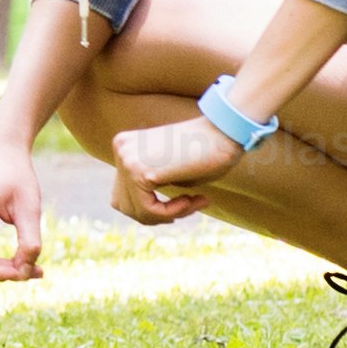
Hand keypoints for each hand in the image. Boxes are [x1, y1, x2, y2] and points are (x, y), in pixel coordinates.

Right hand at [0, 144, 45, 281]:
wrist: (0, 149)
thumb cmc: (17, 174)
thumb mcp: (30, 207)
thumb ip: (30, 240)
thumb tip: (25, 270)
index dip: (1, 272)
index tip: (29, 273)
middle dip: (6, 271)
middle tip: (38, 271)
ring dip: (0, 266)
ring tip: (32, 265)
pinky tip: (15, 256)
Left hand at [106, 117, 237, 220]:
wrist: (225, 132)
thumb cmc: (208, 152)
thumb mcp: (172, 170)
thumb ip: (153, 184)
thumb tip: (141, 214)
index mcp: (126, 146)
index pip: (124, 193)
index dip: (151, 206)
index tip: (183, 202)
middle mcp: (121, 149)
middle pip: (123, 204)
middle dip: (155, 214)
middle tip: (188, 204)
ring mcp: (126, 158)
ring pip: (135, 211)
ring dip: (167, 215)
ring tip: (194, 202)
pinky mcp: (138, 170)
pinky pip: (148, 209)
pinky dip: (172, 212)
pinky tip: (192, 200)